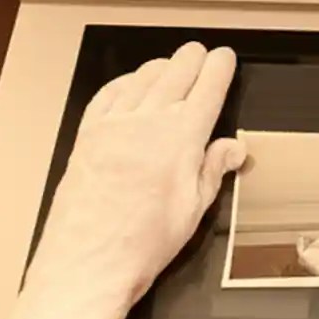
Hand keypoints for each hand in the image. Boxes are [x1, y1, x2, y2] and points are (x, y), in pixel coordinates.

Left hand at [0, 43, 245, 318]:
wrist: (87, 265)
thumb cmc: (142, 245)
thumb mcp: (194, 210)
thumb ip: (212, 170)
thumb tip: (232, 149)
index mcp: (180, 139)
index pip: (206, 90)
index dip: (219, 70)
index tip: (225, 58)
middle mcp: (145, 123)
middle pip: (174, 75)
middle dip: (192, 59)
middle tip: (201, 53)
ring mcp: (111, 126)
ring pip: (141, 80)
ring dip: (160, 67)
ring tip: (171, 63)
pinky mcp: (87, 137)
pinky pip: (107, 96)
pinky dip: (124, 82)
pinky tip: (130, 83)